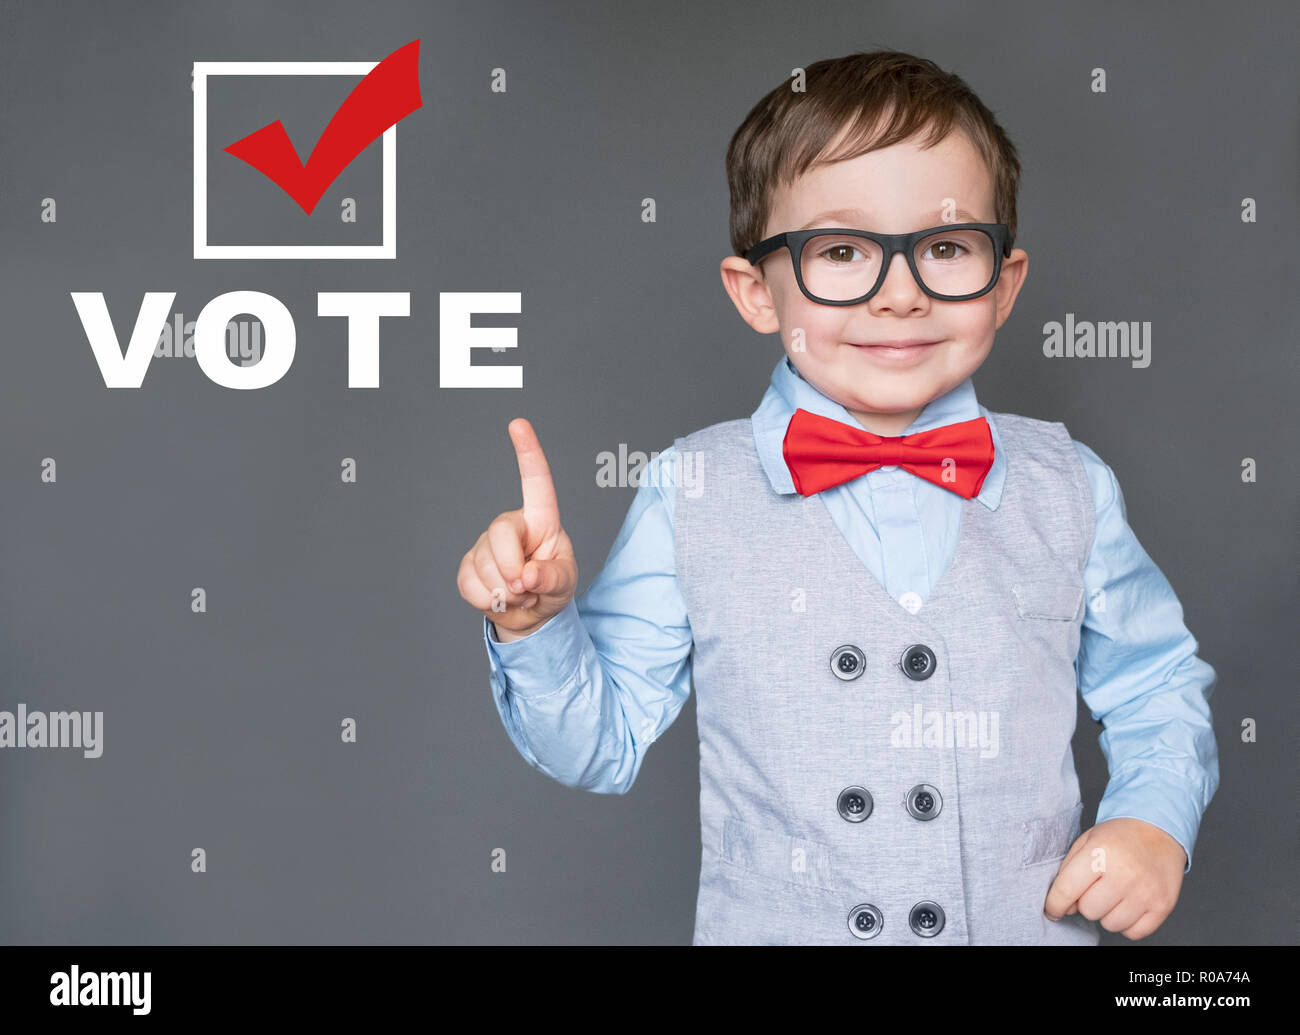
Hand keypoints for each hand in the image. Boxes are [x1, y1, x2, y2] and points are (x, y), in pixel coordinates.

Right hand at [456, 418, 578, 639]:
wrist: (529, 615)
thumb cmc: (551, 587)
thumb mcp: (565, 584)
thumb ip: (552, 578)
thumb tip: (528, 575)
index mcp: (541, 521)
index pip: (536, 482)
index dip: (528, 453)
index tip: (518, 424)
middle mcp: (511, 526)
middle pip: (500, 533)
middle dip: (512, 568)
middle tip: (527, 590)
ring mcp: (486, 544)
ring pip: (484, 564)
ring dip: (505, 592)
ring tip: (519, 595)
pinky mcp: (468, 566)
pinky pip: (469, 584)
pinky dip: (487, 600)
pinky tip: (500, 599)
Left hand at [1042, 817, 1186, 939]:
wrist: (1159, 829)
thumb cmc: (1119, 837)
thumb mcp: (1086, 841)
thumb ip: (1068, 871)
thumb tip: (1064, 907)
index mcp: (1099, 852)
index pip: (1067, 889)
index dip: (1054, 905)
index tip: (1052, 910)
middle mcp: (1124, 873)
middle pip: (1089, 911)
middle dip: (1086, 903)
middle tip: (1096, 888)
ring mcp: (1145, 891)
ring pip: (1111, 924)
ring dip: (1107, 914)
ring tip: (1113, 894)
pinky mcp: (1163, 906)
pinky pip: (1134, 933)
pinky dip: (1127, 923)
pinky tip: (1128, 904)